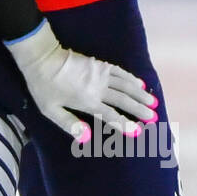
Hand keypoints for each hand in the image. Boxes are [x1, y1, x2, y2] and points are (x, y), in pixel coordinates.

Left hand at [5, 19, 156, 141]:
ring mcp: (100, 74)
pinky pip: (119, 72)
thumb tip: (87, 137)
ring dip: (140, 94)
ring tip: (153, 101)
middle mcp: (98, 88)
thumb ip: (69, 124)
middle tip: (154, 116)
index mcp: (87, 101)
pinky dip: (131, 78)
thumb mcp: (50, 110)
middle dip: (140, 109)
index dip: (125, 124)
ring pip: (125, 85)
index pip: (110, 115)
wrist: (42, 58)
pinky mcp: (99, 64)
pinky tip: (139, 83)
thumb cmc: (43, 86)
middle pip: (123, 100)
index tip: (138, 131)